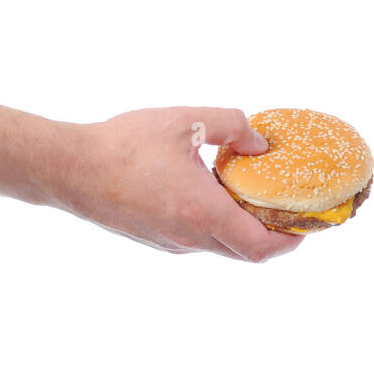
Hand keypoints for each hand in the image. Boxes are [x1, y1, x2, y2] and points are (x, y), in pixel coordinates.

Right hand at [62, 107, 304, 261]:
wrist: (66, 167)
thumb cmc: (123, 144)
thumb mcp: (187, 121)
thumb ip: (233, 126)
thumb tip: (260, 143)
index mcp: (202, 215)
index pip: (261, 248)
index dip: (291, 241)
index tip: (307, 225)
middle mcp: (188, 239)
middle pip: (245, 252)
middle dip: (274, 236)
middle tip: (289, 212)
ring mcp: (169, 243)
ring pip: (221, 246)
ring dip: (243, 228)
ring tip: (254, 197)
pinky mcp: (153, 239)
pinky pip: (197, 239)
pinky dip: (217, 225)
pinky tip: (214, 193)